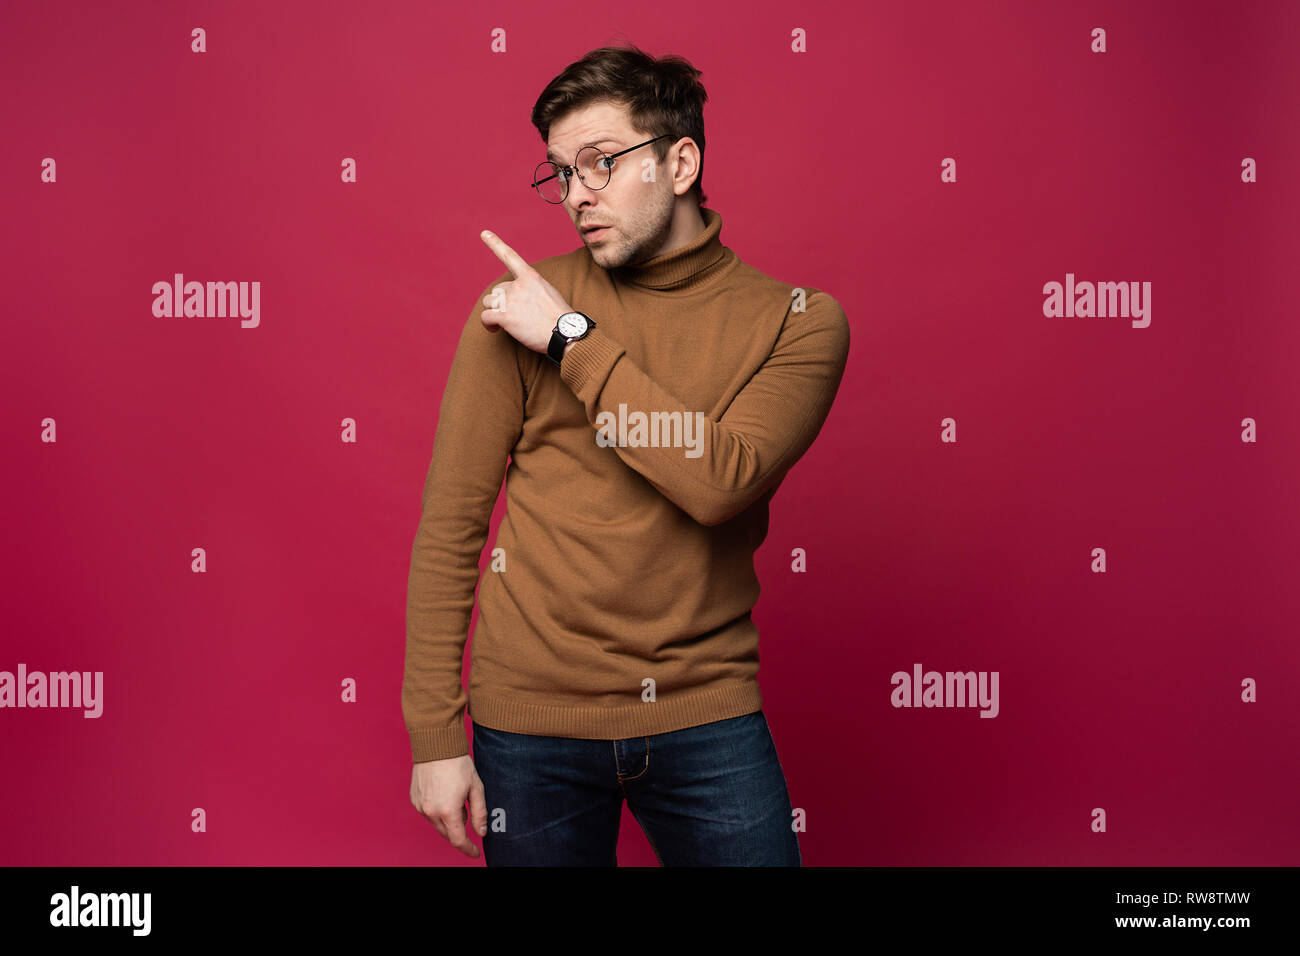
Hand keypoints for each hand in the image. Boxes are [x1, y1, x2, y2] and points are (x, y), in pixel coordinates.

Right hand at [410, 755, 487, 858]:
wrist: (436, 746)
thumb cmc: (458, 764)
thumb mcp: (476, 788)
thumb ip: (479, 813)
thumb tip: (482, 832)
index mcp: (448, 811)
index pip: (458, 840)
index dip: (469, 849)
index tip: (476, 853)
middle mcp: (431, 812)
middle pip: (447, 834)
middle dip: (459, 830)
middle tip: (467, 810)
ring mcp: (420, 807)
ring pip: (437, 824)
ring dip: (448, 819)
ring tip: (455, 796)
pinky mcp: (414, 800)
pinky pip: (428, 813)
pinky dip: (437, 811)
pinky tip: (444, 794)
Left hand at [479, 229, 573, 352]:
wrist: (565, 333)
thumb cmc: (560, 319)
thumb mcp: (550, 294)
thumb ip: (532, 290)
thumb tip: (520, 298)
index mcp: (531, 277)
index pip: (510, 257)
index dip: (495, 244)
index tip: (484, 233)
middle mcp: (518, 285)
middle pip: (497, 290)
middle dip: (502, 302)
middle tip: (513, 315)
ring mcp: (510, 300)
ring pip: (489, 302)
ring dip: (494, 312)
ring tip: (503, 322)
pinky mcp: (505, 316)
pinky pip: (485, 317)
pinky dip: (488, 325)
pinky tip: (495, 329)